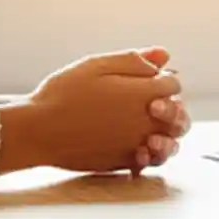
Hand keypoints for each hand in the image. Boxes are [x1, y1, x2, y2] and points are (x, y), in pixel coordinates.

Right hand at [24, 48, 181, 172]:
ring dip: (167, 133)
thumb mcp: (95, 65)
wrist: (38, 131)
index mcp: (143, 93)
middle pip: (180, 116)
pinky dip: (150, 154)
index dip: (163, 79)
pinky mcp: (124, 163)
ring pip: (170, 143)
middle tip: (152, 104)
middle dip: (172, 108)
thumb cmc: (62, 94)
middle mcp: (146, 121)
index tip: (147, 79)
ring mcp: (137, 145)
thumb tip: (164, 55)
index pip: (173, 85)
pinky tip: (137, 145)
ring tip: (150, 127)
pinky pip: (150, 162)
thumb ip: (133, 60)